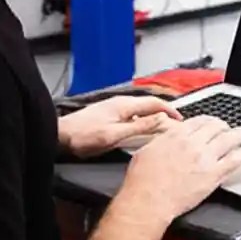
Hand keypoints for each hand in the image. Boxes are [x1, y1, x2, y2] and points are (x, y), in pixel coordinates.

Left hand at [58, 95, 181, 158]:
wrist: (60, 135)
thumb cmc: (82, 135)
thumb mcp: (114, 135)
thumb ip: (139, 127)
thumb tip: (160, 120)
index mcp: (125, 105)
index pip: (155, 103)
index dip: (170, 111)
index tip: (180, 119)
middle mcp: (121, 103)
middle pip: (149, 105)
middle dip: (164, 112)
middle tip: (175, 123)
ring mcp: (114, 108)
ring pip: (141, 109)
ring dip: (154, 116)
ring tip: (162, 127)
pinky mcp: (108, 115)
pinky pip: (132, 114)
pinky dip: (143, 120)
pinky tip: (141, 129)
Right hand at [115, 116, 240, 222]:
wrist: (147, 201)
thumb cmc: (141, 181)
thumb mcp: (146, 150)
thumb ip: (162, 139)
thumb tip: (167, 134)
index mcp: (177, 135)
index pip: (200, 120)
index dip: (209, 120)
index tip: (212, 122)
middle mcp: (193, 142)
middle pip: (216, 126)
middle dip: (224, 126)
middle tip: (228, 128)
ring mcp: (205, 158)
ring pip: (230, 139)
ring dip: (240, 134)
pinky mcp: (213, 174)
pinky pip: (237, 159)